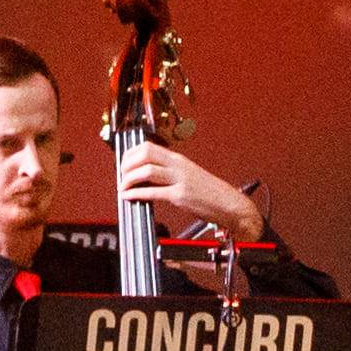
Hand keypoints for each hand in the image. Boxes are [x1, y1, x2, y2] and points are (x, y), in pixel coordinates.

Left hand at [119, 142, 265, 240]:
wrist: (230, 204)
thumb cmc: (209, 192)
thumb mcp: (188, 175)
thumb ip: (170, 173)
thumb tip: (146, 176)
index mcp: (178, 159)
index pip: (148, 147)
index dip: (131, 153)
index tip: (123, 163)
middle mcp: (178, 165)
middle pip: (145, 154)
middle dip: (127, 164)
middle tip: (121, 175)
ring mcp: (180, 180)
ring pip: (147, 170)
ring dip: (129, 179)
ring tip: (122, 187)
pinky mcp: (182, 196)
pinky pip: (154, 192)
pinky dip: (137, 193)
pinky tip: (130, 197)